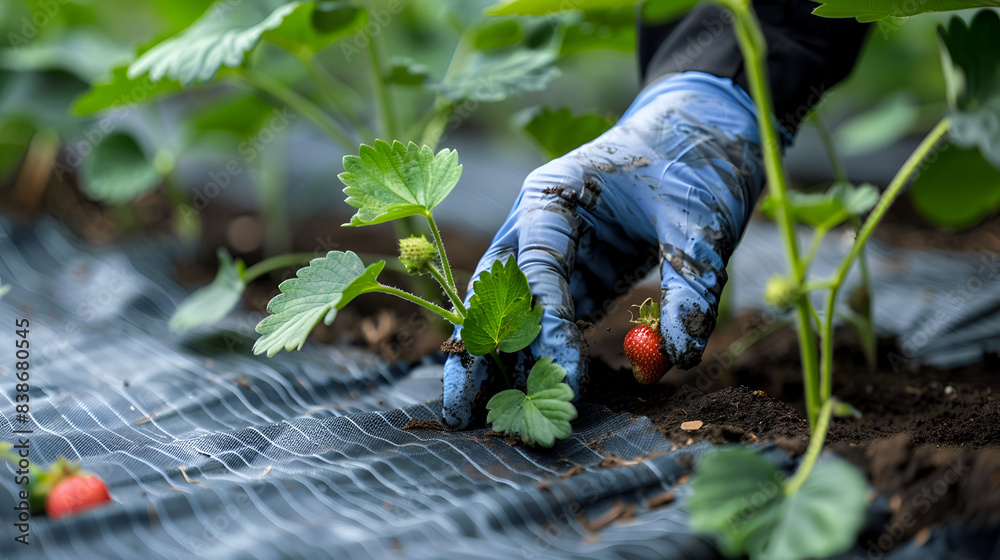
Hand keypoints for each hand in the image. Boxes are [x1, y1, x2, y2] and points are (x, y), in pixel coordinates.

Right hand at [442, 71, 766, 428]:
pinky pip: (555, 321)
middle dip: (479, 351)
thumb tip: (679, 355)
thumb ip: (689, 285)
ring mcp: (554, 252)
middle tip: (461, 407)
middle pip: (496, 294)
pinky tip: (541, 394)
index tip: (565, 374)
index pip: (536, 267)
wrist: (706, 131)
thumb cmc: (694, 159)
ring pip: (518, 315)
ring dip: (508, 363)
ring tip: (486, 416)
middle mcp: (538, 226)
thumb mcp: (700, 219)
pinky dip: (548, 355)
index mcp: (550, 194)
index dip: (547, 324)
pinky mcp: (579, 275)